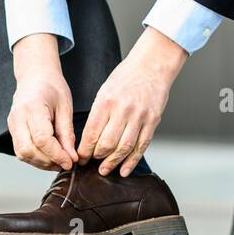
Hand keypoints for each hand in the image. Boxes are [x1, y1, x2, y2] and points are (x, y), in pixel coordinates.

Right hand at [7, 32, 77, 170]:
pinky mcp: (12, 129)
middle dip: (48, 162)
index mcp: (33, 107)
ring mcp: (12, 123)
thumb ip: (67, 133)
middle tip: (66, 163)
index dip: (56, 154)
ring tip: (59, 161)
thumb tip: (71, 158)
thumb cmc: (53, 88)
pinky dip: (35, 157)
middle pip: (28, 150)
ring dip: (41, 163)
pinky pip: (21, 150)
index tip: (70, 162)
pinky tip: (49, 156)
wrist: (35, 76)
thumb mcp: (65, 107)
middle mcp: (18, 117)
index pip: (42, 138)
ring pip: (22, 154)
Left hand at [79, 26, 187, 176]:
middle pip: (107, 144)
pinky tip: (125, 169)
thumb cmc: (126, 77)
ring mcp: (139, 116)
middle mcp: (123, 109)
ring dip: (113, 162)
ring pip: (124, 148)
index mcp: (106, 101)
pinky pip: (141, 146)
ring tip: (105, 170)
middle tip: (92, 164)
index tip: (80, 158)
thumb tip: (89, 139)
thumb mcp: (105, 90)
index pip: (92, 133)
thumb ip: (99, 114)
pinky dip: (132, 160)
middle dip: (97, 158)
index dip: (85, 150)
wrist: (152, 65)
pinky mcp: (153, 121)